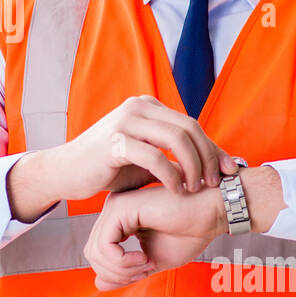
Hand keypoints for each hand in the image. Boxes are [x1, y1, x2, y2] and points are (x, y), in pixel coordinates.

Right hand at [51, 95, 239, 201]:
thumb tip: (211, 164)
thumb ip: (172, 156)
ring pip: (176, 139)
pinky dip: (171, 175)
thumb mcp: (145, 158)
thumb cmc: (108, 168)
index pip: (191, 124)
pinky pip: (154, 157)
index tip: (230, 172)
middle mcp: (138, 107)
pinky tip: (176, 190)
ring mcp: (125, 121)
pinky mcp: (114, 142)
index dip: (214, 149)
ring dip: (193, 166)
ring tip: (196, 188)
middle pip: (189, 128)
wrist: (66, 172)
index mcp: (147, 106)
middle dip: (208, 158)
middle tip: (214, 183)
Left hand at [83, 181, 227, 290]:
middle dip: (117, 273)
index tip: (144, 272)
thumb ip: (125, 271)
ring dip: (122, 269)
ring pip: (96, 251)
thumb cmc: (188, 233)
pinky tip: (145, 258)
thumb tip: (98, 283)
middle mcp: (112, 211)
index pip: (98, 254)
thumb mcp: (152, 260)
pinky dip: (123, 261)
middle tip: (144, 272)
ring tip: (146, 264)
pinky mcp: (121, 208)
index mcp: (118, 221)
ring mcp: (114, 207)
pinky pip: (105, 245)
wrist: (210, 213)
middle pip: (92, 253)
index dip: (117, 273)